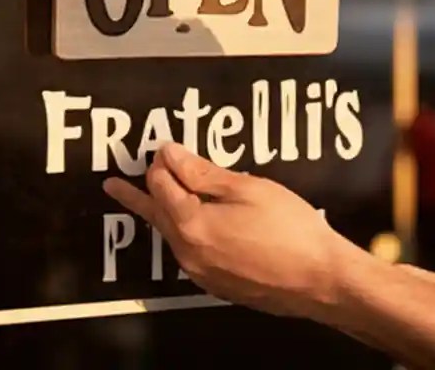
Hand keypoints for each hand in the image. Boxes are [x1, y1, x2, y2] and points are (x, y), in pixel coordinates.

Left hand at [103, 142, 365, 319]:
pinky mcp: (217, 285)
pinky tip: (191, 226)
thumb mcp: (247, 189)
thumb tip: (171, 155)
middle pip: (157, 214)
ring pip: (172, 235)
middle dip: (140, 194)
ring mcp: (202, 273)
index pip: (163, 185)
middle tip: (114, 185)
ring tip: (145, 202)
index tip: (162, 148)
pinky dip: (183, 234)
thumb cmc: (291, 231)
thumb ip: (203, 172)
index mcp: (192, 225)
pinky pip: (190, 253)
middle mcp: (189, 253)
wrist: (320, 280)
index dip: (161, 162)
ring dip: (161, 214)